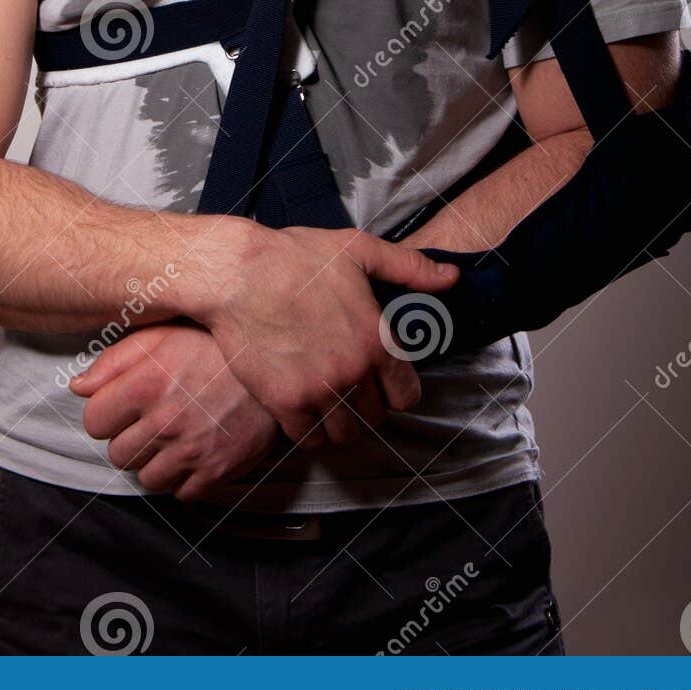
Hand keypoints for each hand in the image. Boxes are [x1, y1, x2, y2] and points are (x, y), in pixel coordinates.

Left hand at [68, 322, 278, 500]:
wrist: (272, 366)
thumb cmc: (212, 345)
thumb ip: (114, 361)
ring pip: (147, 479)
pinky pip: (180, 494)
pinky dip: (184, 478)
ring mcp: (192, 451)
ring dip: (156, 461)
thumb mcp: (160, 335)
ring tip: (175, 435)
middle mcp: (166, 422)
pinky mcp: (217, 471)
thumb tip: (78, 387)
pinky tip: (194, 451)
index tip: (125, 405)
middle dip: (130, 438)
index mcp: (146, 385)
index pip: (94, 422)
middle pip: (118, 455)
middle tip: (154, 419)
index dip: (107, 413)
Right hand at [198, 225, 460, 448]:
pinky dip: (308, 431)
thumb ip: (409, 268)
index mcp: (377, 339)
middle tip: (350, 387)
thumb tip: (452, 279)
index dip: (396, 390)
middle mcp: (353, 371)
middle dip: (366, 405)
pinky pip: (307, 440)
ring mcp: (318, 390)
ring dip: (339, 423)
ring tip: (328, 402)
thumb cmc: (296, 257)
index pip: (407, 395)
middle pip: (375, 417)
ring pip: (344, 435)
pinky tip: (302, 409)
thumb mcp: (358, 250)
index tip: (382, 382)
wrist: (238, 272)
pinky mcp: (284, 402)